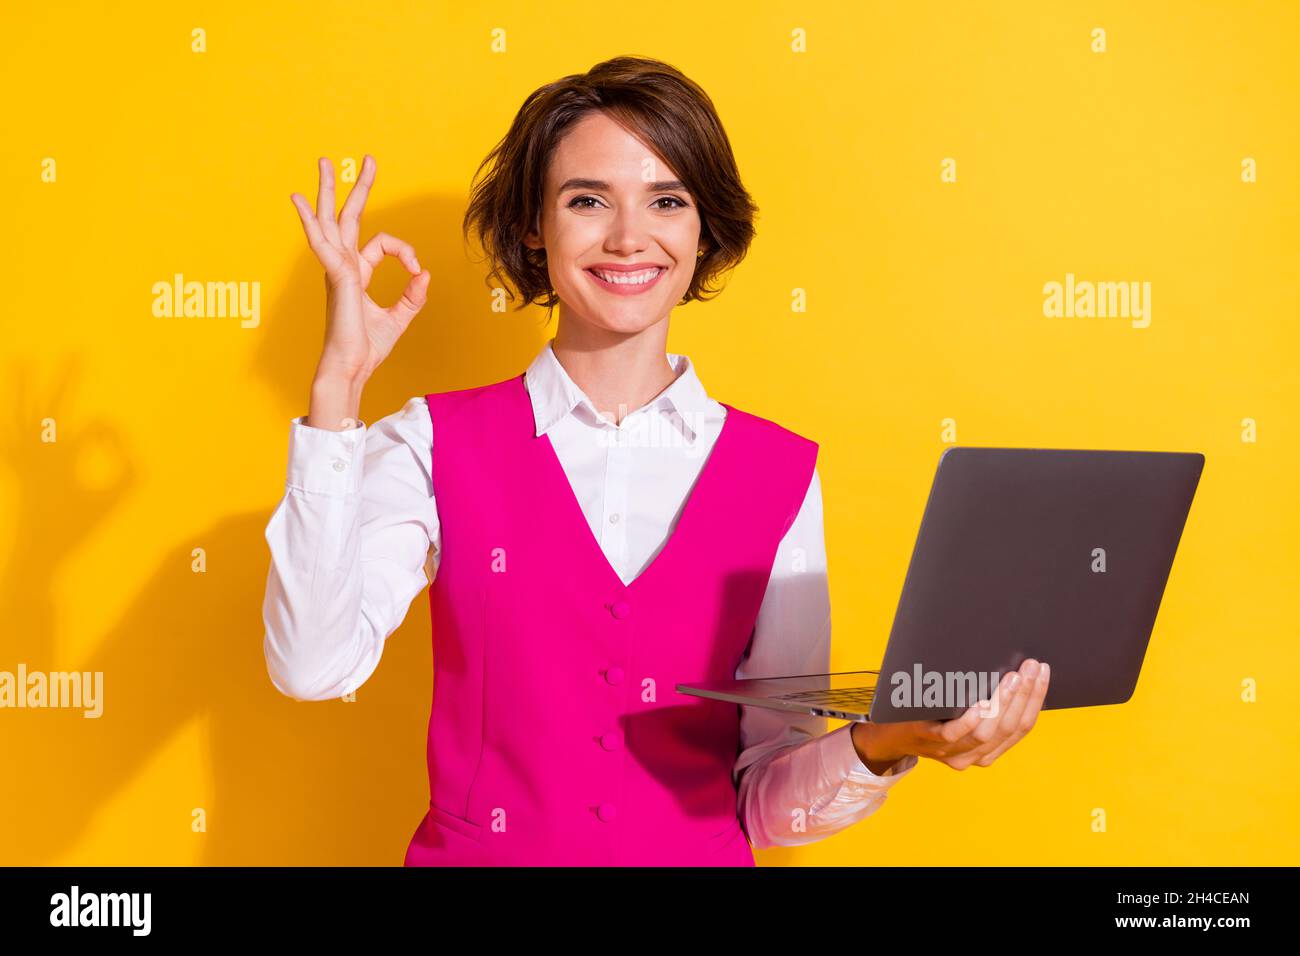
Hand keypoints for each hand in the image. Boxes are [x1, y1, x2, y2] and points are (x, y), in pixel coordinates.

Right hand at [290, 155, 429, 383]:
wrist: (352, 369)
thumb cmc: (367, 348)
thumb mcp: (399, 318)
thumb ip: (413, 295)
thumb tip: (424, 273)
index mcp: (356, 273)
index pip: (381, 243)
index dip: (405, 250)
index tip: (416, 267)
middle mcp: (342, 266)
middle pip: (347, 217)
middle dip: (356, 187)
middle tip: (366, 159)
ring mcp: (336, 270)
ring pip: (330, 221)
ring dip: (327, 190)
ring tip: (324, 162)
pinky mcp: (336, 277)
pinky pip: (323, 244)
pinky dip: (310, 222)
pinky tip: (299, 203)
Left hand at [853, 658, 1050, 771]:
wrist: (889, 733)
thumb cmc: (932, 714)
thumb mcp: (964, 711)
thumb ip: (987, 702)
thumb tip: (1012, 667)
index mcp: (990, 750)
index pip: (1022, 726)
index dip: (1035, 698)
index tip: (1043, 672)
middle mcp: (975, 756)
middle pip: (1009, 726)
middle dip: (1025, 695)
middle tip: (1032, 667)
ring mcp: (952, 752)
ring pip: (987, 730)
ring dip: (1004, 702)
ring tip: (1012, 677)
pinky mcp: (930, 742)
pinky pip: (955, 734)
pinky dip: (971, 719)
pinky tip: (980, 703)